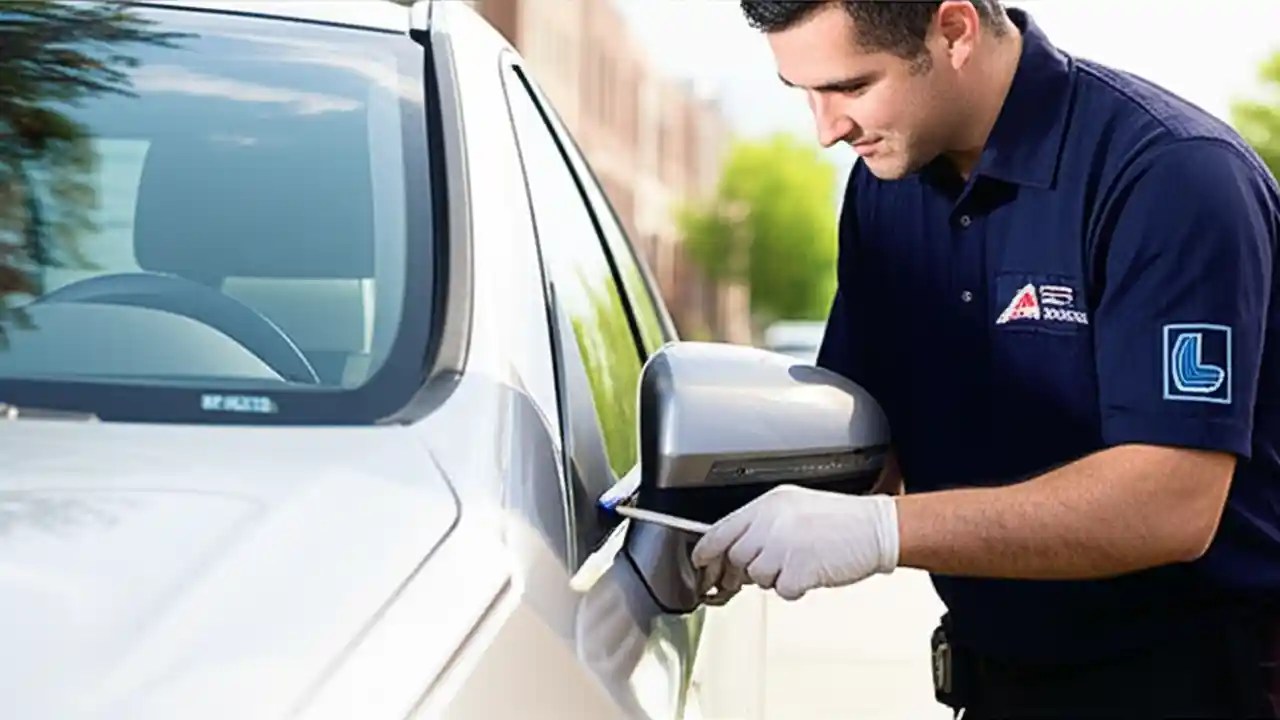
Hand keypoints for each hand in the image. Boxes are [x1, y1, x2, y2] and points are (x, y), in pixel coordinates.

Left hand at [690, 485, 899, 600]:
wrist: (876, 528)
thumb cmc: (841, 518)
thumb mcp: (795, 505)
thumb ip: (763, 522)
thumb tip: (737, 547)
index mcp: (767, 505)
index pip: (721, 529)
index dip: (707, 549)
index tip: (701, 560)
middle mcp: (770, 523)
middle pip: (737, 557)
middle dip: (749, 567)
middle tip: (773, 563)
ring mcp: (783, 547)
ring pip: (757, 577)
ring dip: (776, 577)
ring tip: (800, 561)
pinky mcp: (797, 570)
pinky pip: (781, 590)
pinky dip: (795, 587)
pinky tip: (812, 570)